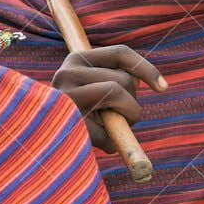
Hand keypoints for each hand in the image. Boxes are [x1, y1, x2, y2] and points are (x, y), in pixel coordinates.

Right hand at [50, 45, 167, 151]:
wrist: (40, 149)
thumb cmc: (75, 126)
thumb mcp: (96, 101)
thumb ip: (118, 88)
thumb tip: (154, 84)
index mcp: (76, 60)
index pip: (121, 53)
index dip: (146, 68)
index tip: (163, 89)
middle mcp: (67, 70)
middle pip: (124, 77)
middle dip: (133, 102)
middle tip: (120, 121)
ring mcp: (65, 90)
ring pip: (117, 89)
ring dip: (127, 115)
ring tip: (111, 132)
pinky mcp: (66, 112)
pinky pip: (107, 116)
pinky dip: (113, 134)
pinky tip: (100, 143)